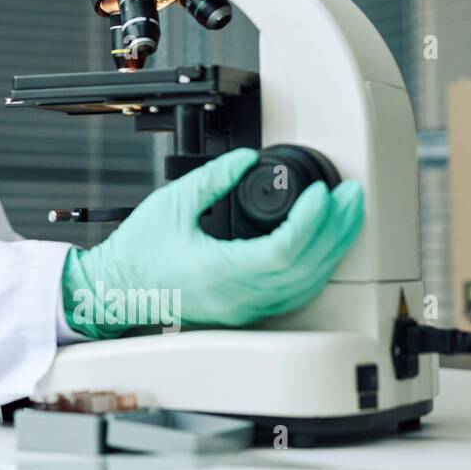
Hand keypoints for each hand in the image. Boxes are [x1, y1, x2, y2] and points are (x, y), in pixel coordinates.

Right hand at [61, 147, 363, 337]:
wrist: (118, 290)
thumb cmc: (137, 253)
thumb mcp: (172, 203)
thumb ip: (213, 179)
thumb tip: (246, 159)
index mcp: (219, 271)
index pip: (284, 250)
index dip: (311, 222)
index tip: (322, 196)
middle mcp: (237, 296)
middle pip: (306, 268)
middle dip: (337, 230)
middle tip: (352, 198)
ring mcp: (244, 308)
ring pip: (306, 284)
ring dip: (333, 249)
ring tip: (346, 217)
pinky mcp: (245, 310)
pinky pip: (293, 293)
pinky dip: (315, 268)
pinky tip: (324, 247)